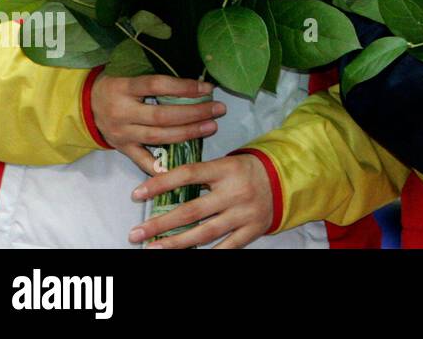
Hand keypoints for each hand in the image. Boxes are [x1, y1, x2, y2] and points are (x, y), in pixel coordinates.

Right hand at [90, 74, 225, 174]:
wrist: (86, 104)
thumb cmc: (118, 86)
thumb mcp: (131, 75)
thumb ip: (157, 81)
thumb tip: (196, 84)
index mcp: (123, 88)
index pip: (157, 85)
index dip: (184, 87)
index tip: (208, 88)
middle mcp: (121, 112)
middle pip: (161, 116)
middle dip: (194, 114)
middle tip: (218, 110)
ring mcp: (121, 133)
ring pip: (157, 137)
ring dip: (187, 134)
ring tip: (211, 127)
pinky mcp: (121, 149)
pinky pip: (143, 160)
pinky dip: (162, 165)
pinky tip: (183, 164)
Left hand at [128, 154, 272, 248]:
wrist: (285, 180)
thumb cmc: (246, 171)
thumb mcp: (226, 164)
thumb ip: (200, 175)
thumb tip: (161, 184)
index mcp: (226, 169)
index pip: (188, 174)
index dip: (160, 184)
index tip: (137, 194)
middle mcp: (235, 192)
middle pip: (191, 210)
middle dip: (160, 224)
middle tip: (136, 233)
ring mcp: (244, 213)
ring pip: (204, 233)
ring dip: (175, 243)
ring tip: (152, 249)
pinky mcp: (252, 231)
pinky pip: (225, 248)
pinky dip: (205, 255)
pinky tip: (185, 258)